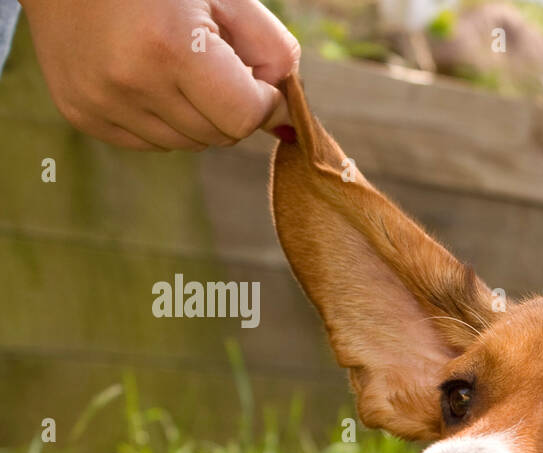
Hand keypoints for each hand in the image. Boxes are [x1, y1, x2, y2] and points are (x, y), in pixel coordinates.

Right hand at [20, 0, 298, 150]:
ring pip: (188, 143)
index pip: (245, 117)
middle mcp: (130, 82)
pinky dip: (163, 118)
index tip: (261, 78)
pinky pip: (152, 142)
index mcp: (170, 47)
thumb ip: (272, 53)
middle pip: (220, 135)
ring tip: (177, 63)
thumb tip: (289, 121)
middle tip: (213, 59)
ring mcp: (100, 102)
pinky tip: (148, 75)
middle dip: (232, 105)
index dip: (265, 100)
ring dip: (199, 114)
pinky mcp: (82, 113)